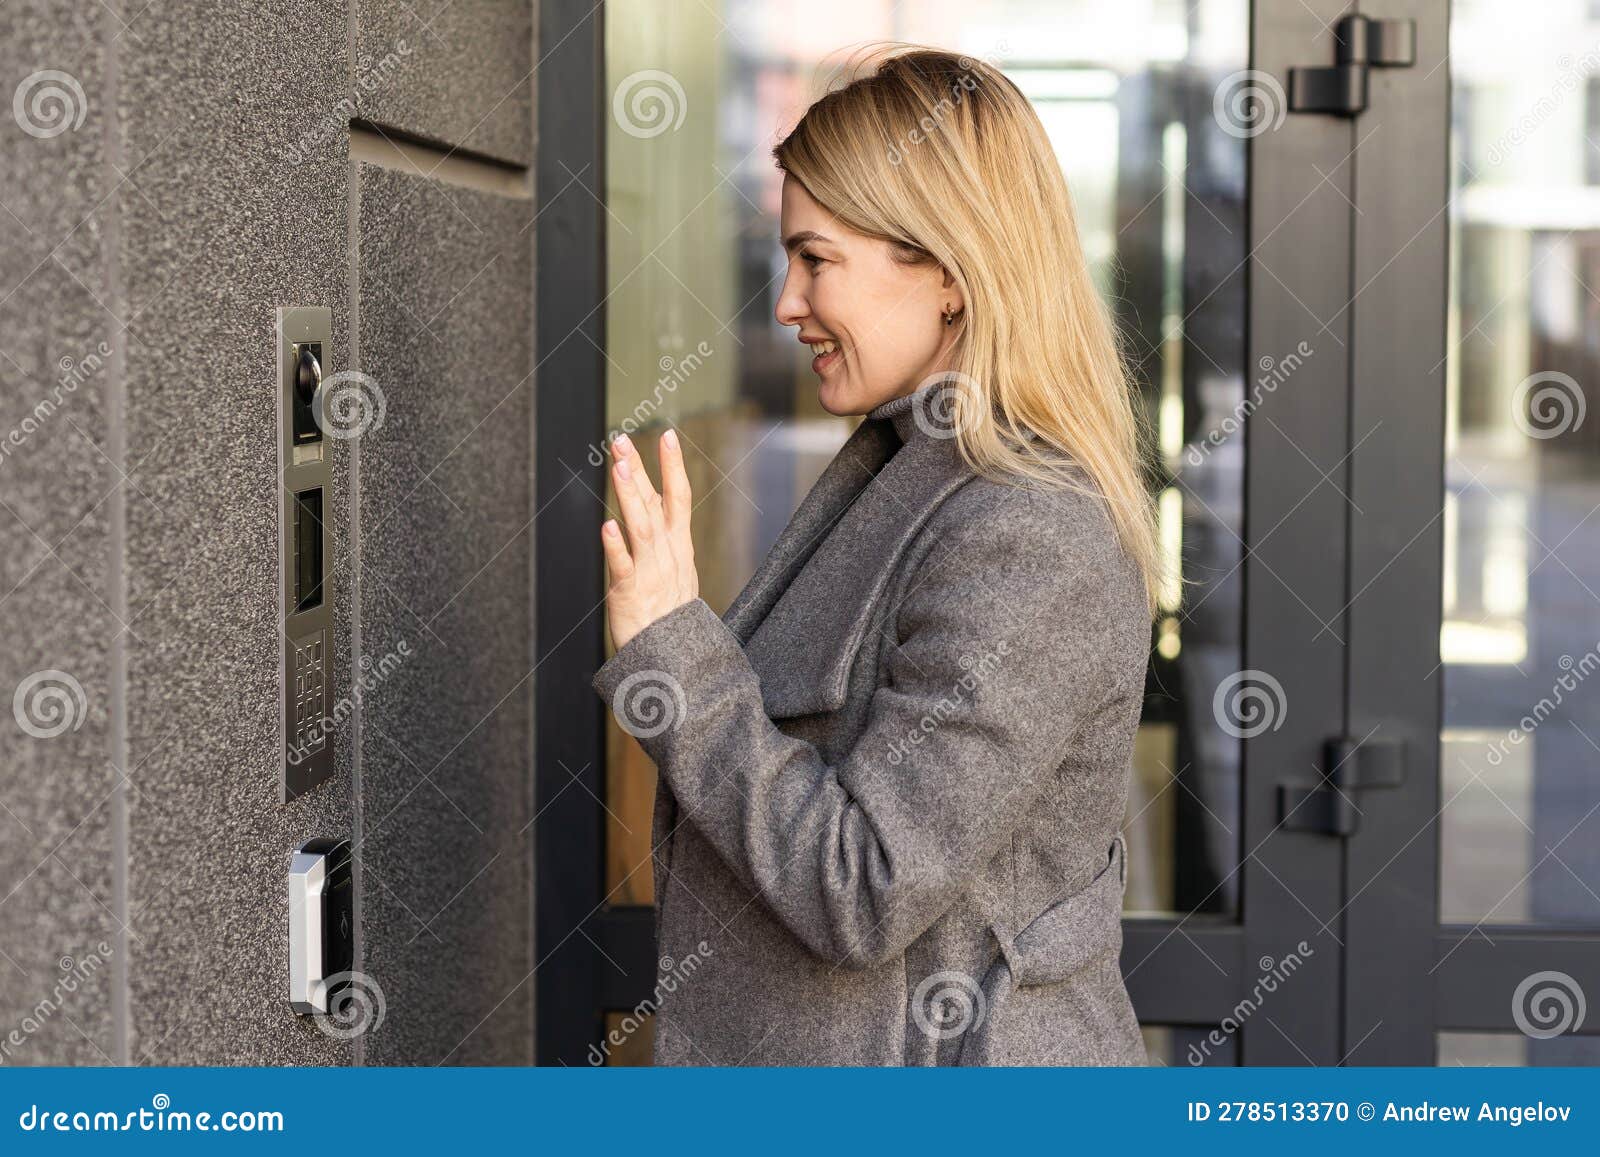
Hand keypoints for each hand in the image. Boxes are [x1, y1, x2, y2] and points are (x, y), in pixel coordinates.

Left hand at [601, 429, 699, 651]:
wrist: (671, 658)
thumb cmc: (668, 614)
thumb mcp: (675, 568)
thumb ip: (661, 533)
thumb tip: (649, 498)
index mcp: (679, 547)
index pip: (679, 498)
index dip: (674, 466)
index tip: (668, 435)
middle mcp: (667, 555)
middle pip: (656, 504)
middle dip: (641, 470)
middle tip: (622, 440)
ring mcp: (650, 573)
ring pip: (641, 528)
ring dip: (631, 497)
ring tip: (619, 468)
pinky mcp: (630, 594)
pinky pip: (624, 568)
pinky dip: (616, 548)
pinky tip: (606, 527)